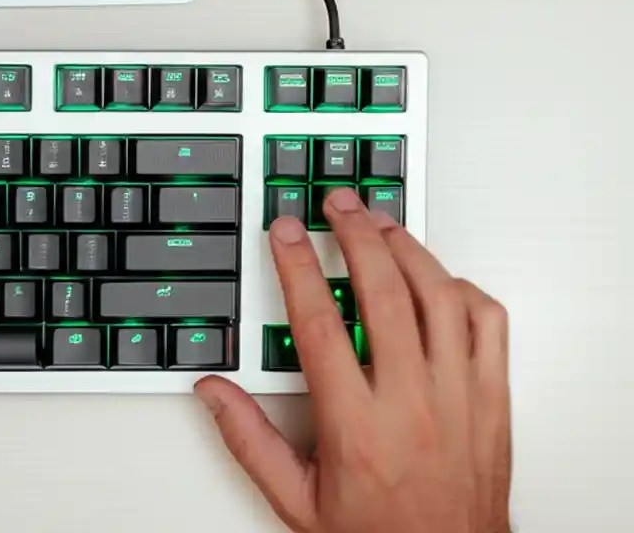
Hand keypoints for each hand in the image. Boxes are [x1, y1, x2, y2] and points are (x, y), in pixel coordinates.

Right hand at [195, 187, 510, 532]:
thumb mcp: (297, 501)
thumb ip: (250, 442)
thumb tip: (214, 393)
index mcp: (357, 426)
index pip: (319, 325)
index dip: (297, 269)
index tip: (286, 234)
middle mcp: (413, 402)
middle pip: (385, 293)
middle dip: (356, 236)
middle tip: (338, 205)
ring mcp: (460, 395)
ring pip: (440, 298)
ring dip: (409, 250)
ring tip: (383, 224)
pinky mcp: (492, 398)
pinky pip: (488, 325)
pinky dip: (464, 290)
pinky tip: (440, 279)